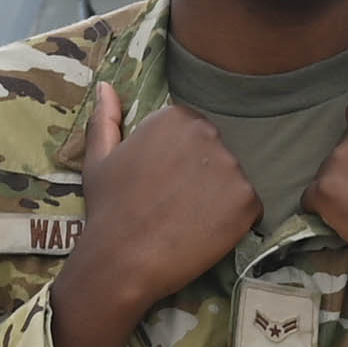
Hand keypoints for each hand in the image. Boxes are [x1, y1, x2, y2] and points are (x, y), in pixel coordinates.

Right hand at [56, 81, 257, 346]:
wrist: (121, 261)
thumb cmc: (108, 210)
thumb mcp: (99, 159)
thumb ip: (106, 118)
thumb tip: (107, 85)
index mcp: (176, 117)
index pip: (195, 134)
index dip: (180, 164)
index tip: (162, 185)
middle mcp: (208, 133)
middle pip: (217, 156)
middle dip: (203, 178)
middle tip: (175, 206)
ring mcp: (231, 167)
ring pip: (233, 182)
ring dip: (219, 201)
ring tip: (188, 222)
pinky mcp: (248, 201)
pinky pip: (249, 209)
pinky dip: (234, 224)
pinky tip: (205, 235)